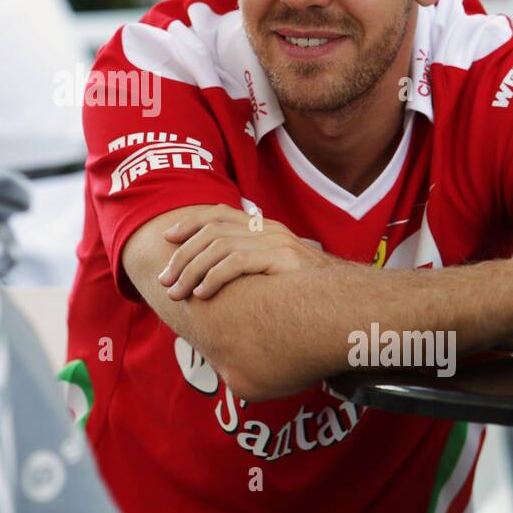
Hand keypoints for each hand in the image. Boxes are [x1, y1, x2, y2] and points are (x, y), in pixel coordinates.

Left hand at [156, 204, 329, 300]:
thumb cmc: (305, 292)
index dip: (189, 224)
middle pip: (211, 231)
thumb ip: (247, 268)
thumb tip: (213, 284)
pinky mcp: (281, 259)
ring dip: (191, 270)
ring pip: (218, 247)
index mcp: (263, 227)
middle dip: (182, 256)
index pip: (218, 214)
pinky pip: (236, 262)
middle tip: (165, 281)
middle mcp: (267, 229)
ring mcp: (275, 242)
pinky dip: (213, 278)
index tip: (168, 239)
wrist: (347, 298)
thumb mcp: (273, 273)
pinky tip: (203, 294)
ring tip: (178, 293)